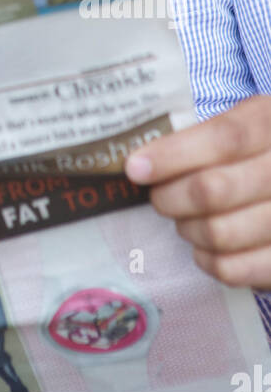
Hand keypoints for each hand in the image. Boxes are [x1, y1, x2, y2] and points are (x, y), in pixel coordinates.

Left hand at [125, 95, 270, 290]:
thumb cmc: (256, 149)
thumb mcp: (243, 121)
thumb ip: (202, 134)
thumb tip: (142, 161)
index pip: (225, 139)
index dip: (174, 155)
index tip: (135, 167)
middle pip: (214, 189)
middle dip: (171, 197)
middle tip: (159, 197)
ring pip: (220, 233)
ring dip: (188, 229)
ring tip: (184, 219)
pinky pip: (234, 270)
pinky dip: (208, 260)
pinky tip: (204, 247)